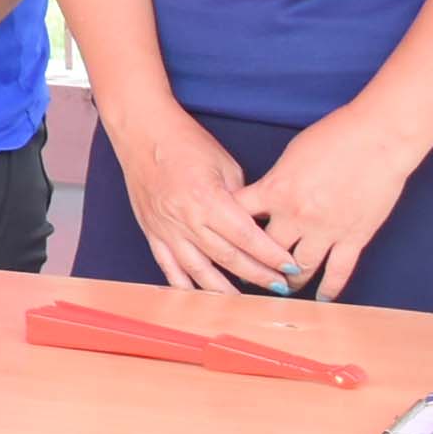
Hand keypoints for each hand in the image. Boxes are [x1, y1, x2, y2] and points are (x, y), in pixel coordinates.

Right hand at [106, 99, 295, 293]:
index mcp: (208, 198)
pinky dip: (184, 285)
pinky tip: (201, 298)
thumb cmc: (184, 141)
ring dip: (225, 290)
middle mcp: (186, 218)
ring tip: (246, 302)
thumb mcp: (224, 165)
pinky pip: (168, 266)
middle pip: (229, 258)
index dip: (272, 255)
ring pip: (199, 271)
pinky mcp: (152, 231)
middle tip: (280, 287)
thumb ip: (240, 199)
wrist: (141, 131)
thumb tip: (256, 225)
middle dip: (259, 276)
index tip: (291, 267)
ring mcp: (166, 228)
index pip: (248, 237)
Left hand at [243, 104, 422, 299]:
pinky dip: (329, 288)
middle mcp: (296, 216)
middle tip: (249, 275)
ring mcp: (327, 230)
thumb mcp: (290, 156)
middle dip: (256, 264)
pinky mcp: (355, 238)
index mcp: (275, 191)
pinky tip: (321, 299)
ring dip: (290, 280)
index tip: (221, 241)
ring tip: (282, 288)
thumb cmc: (334, 137)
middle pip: (266, 251)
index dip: (228, 230)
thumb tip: (264, 198)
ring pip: (302, 268)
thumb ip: (275, 182)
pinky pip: (339, 272)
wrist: (378, 139)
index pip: (239, 217)